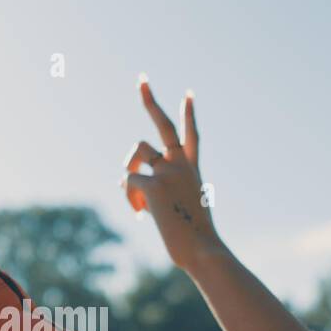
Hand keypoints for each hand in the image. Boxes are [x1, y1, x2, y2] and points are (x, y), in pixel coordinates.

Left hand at [121, 77, 224, 269]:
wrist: (202, 250)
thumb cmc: (191, 236)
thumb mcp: (175, 207)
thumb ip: (156, 190)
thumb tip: (127, 186)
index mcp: (192, 170)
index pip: (191, 136)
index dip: (189, 115)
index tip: (188, 94)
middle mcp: (182, 165)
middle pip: (163, 125)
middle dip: (151, 101)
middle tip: (142, 80)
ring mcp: (169, 171)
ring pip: (135, 153)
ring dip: (129, 170)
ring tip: (138, 199)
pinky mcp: (154, 183)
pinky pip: (128, 181)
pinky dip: (131, 198)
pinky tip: (142, 214)